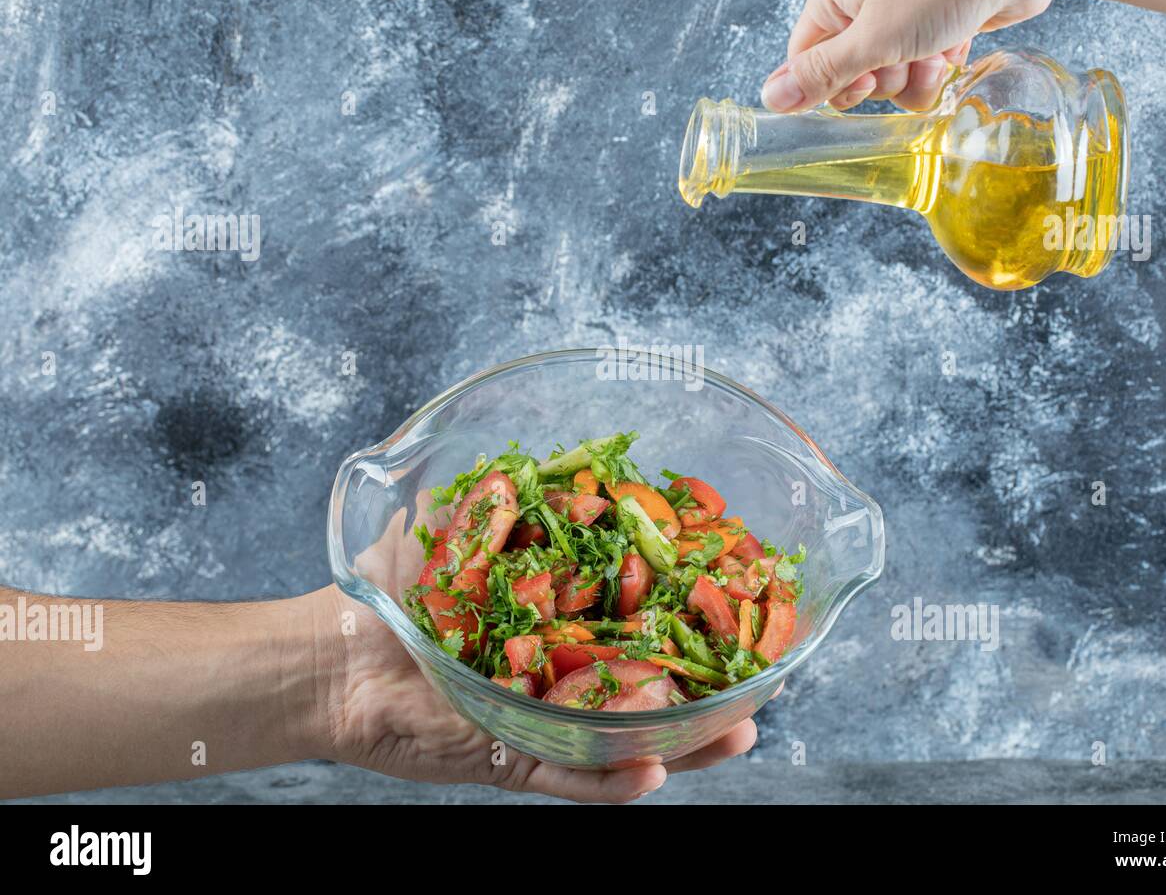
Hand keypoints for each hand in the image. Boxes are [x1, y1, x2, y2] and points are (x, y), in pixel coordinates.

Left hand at [310, 501, 758, 802]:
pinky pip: (567, 780)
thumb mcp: (448, 535)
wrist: (328, 657)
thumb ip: (489, 501)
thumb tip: (521, 460)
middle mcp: (556, 677)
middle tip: (758, 684)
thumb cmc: (386, 593)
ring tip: (735, 735)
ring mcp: (538, 722)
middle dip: (706, 692)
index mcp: (553, 625)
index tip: (735, 605)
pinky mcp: (508, 760)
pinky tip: (651, 773)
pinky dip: (610, 783)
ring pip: (622, 743)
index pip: (634, 624)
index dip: (684, 620)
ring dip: (682, 746)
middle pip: (646, 690)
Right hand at [762, 0, 1051, 111]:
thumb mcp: (872, 39)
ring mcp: (899, 18)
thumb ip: (821, 74)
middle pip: (849, 78)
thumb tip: (770, 98)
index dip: (831, 86)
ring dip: (914, 79)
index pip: (806, 62)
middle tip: (901, 60)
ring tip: (935, 51)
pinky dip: (937, 70)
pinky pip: (920, 74)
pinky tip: (953, 49)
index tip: (862, 82)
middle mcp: (861, 7)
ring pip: (889, 81)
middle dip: (880, 82)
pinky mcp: (932, 30)